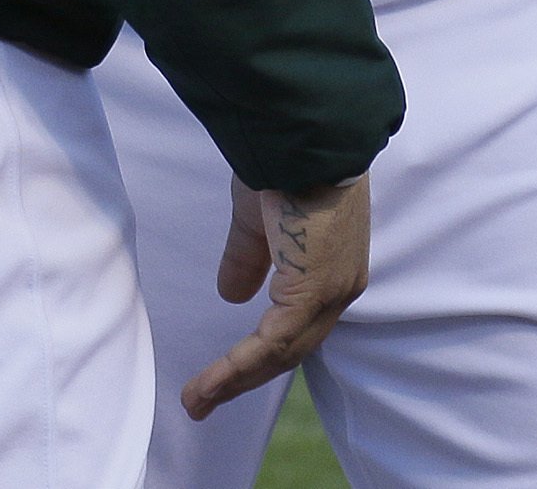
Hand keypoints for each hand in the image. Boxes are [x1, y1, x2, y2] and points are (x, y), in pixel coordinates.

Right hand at [181, 174, 371, 420]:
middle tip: (204, 399)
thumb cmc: (283, 161)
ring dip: (235, 380)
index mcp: (330, 267)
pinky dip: (237, 367)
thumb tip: (231, 295)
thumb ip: (247, 256)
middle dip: (244, 377)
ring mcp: (330, 292)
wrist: (301, 135)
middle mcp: (338, 287)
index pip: (297, 323)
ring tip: (197, 400)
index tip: (226, 371)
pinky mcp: (313, 292)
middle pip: (291, 349)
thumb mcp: (257, 218)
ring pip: (281, 354)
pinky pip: (272, 344)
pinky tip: (210, 384)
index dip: (259, 350)